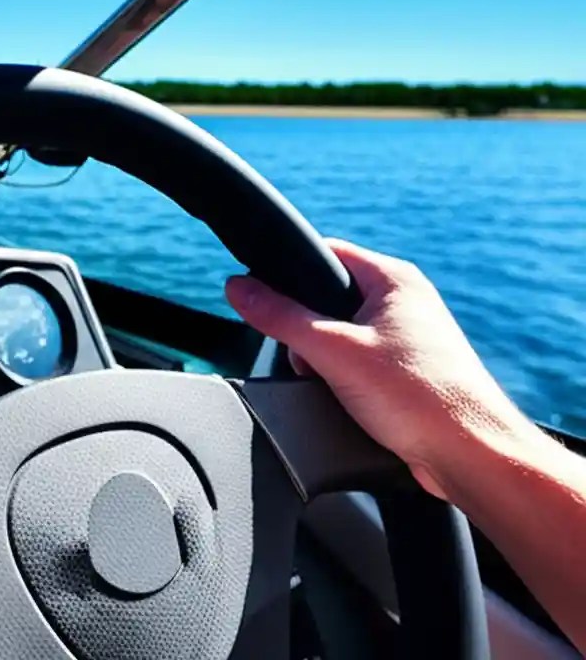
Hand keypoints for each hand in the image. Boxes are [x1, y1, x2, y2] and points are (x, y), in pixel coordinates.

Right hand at [225, 239, 534, 500]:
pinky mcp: (407, 375)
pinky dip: (344, 384)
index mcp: (394, 280)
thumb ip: (280, 317)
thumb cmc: (419, 396)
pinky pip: (357, 368)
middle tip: (313, 360)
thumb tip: (238, 288)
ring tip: (338, 387)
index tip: (265, 299)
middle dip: (306, 333)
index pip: (327, 253)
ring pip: (339, 340)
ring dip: (324, 363)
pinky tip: (352, 404)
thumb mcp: (331, 350)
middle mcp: (406, 304)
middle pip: (327, 301)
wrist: (469, 454)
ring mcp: (409, 340)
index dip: (290, 273)